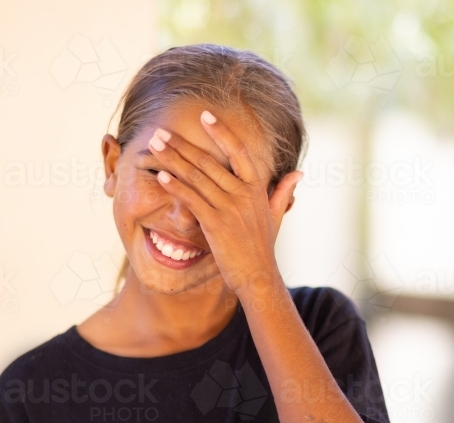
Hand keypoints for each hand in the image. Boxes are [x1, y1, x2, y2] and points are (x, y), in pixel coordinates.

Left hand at [147, 110, 302, 298]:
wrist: (258, 276)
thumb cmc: (263, 247)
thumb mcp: (277, 216)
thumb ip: (283, 192)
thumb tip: (299, 174)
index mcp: (256, 189)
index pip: (239, 152)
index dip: (222, 132)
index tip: (205, 115)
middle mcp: (242, 194)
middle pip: (208, 161)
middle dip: (181, 145)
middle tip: (160, 131)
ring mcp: (228, 208)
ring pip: (196, 177)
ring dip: (172, 160)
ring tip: (154, 146)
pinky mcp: (215, 224)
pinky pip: (191, 200)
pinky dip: (175, 187)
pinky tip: (160, 176)